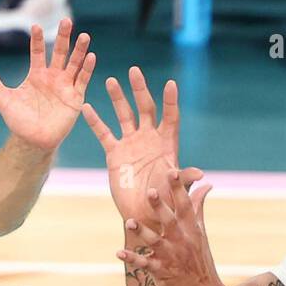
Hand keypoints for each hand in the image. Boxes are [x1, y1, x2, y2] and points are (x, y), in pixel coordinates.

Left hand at [0, 18, 95, 151]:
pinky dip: (87, 69)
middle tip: (66, 20)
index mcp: (36, 75)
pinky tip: (91, 56)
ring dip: (80, 50)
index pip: (38, 52)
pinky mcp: (75, 98)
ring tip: (84, 35)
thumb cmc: (18, 121)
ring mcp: (65, 86)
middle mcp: (52, 78)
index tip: (35, 26)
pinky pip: (82, 80)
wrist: (32, 141)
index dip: (37, 39)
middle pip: (60, 52)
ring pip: (74, 64)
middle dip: (63, 37)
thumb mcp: (2, 98)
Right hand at [84, 67, 201, 220]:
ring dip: (117, 98)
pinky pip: (104, 134)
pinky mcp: (114, 154)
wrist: (143, 214)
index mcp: (166, 144)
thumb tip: (199, 173)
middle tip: (134, 71)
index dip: (171, 102)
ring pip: (124, 115)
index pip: (170, 117)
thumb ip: (183, 178)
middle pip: (145, 108)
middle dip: (140, 90)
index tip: (170, 84)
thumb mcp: (174, 189)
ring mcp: (131, 144)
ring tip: (110, 80)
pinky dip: (95, 122)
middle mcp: (149, 139)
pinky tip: (86, 107)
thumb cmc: (164, 202)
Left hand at [116, 168, 231, 285]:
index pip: (185, 206)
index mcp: (191, 230)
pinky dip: (132, 259)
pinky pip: (145, 264)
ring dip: (142, 232)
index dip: (179, 189)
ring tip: (129, 222)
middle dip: (160, 206)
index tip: (172, 172)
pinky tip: (119, 253)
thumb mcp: (200, 233)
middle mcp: (181, 241)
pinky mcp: (162, 272)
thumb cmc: (199, 260)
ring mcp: (171, 257)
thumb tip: (206, 185)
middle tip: (150, 191)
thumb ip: (198, 208)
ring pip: (155, 242)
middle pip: (169, 220)